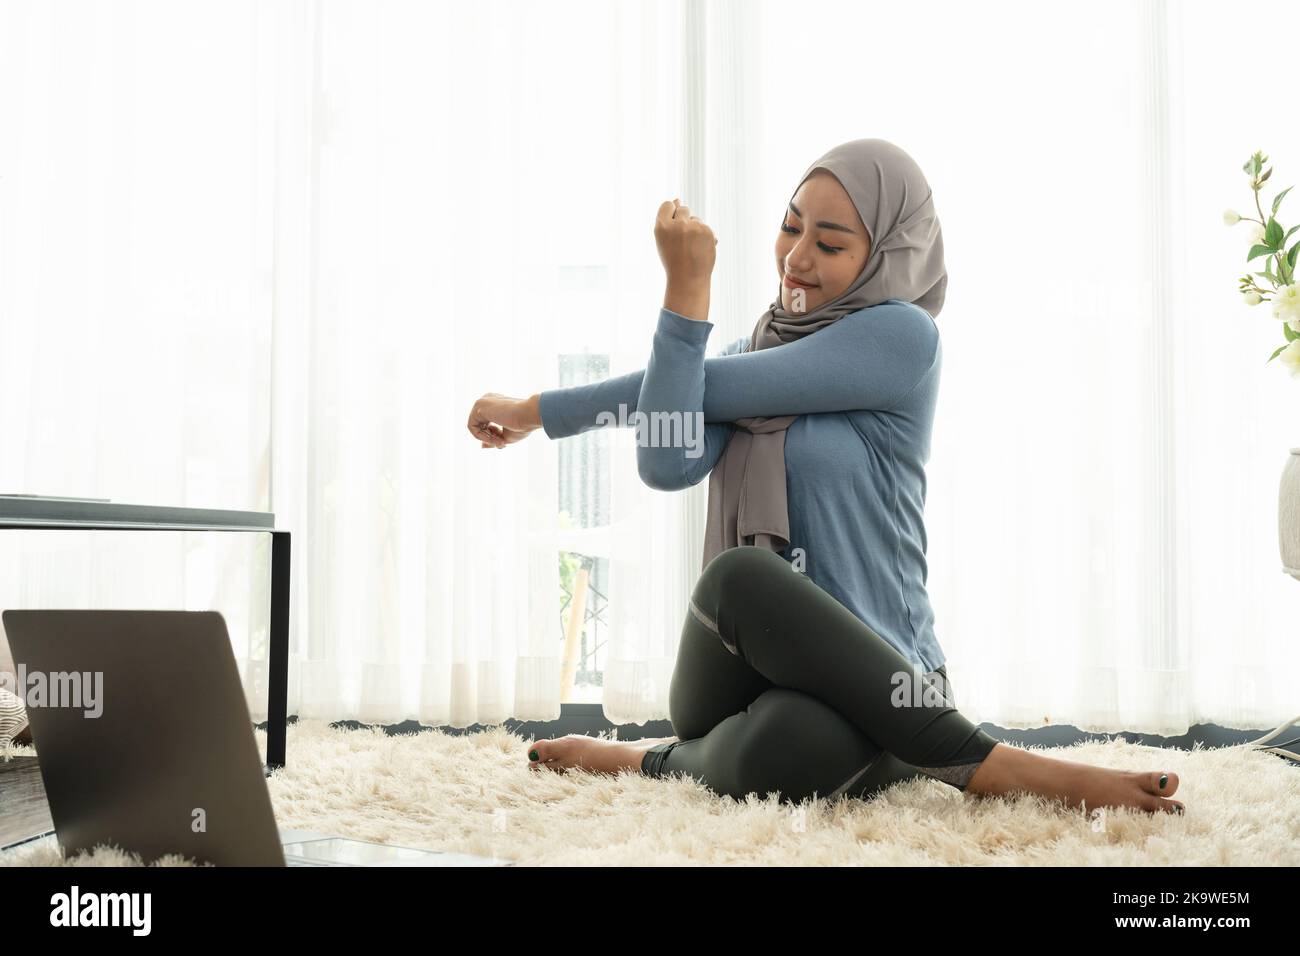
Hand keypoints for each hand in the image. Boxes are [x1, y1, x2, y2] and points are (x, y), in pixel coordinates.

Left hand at [467, 392, 541, 448]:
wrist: (529, 414)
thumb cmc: (523, 424)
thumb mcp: (506, 435)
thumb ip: (493, 439)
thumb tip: (482, 446)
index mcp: (495, 404)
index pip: (486, 424)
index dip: (493, 436)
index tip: (503, 442)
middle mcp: (487, 400)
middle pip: (479, 425)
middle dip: (489, 438)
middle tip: (502, 443)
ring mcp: (482, 402)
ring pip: (474, 426)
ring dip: (487, 438)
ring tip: (501, 441)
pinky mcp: (479, 406)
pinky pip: (471, 426)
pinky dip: (481, 436)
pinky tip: (494, 438)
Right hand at [655, 198, 715, 319]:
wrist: (688, 279)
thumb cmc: (673, 260)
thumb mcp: (665, 239)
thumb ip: (668, 219)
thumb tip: (677, 199)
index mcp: (661, 226)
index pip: (668, 205)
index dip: (671, 214)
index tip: (673, 227)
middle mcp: (676, 224)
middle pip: (683, 209)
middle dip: (685, 220)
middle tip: (683, 241)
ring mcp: (693, 227)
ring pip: (696, 219)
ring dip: (695, 229)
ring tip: (691, 248)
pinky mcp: (707, 231)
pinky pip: (706, 227)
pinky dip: (705, 237)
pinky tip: (701, 249)